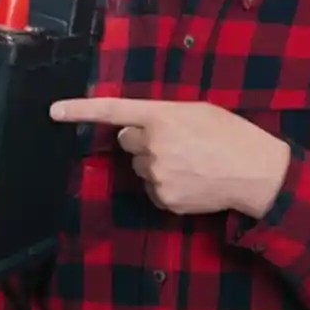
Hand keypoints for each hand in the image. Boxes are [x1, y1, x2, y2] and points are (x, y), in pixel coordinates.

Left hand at [51, 98, 290, 218]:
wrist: (255, 172)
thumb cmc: (230, 134)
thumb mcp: (197, 111)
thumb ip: (162, 116)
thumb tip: (134, 129)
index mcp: (161, 116)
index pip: (112, 110)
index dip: (80, 110)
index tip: (54, 111)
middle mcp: (153, 145)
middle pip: (127, 142)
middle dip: (143, 140)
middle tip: (176, 141)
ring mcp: (157, 175)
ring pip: (141, 167)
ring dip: (157, 163)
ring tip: (191, 162)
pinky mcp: (164, 199)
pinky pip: (153, 189)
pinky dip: (167, 185)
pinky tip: (191, 180)